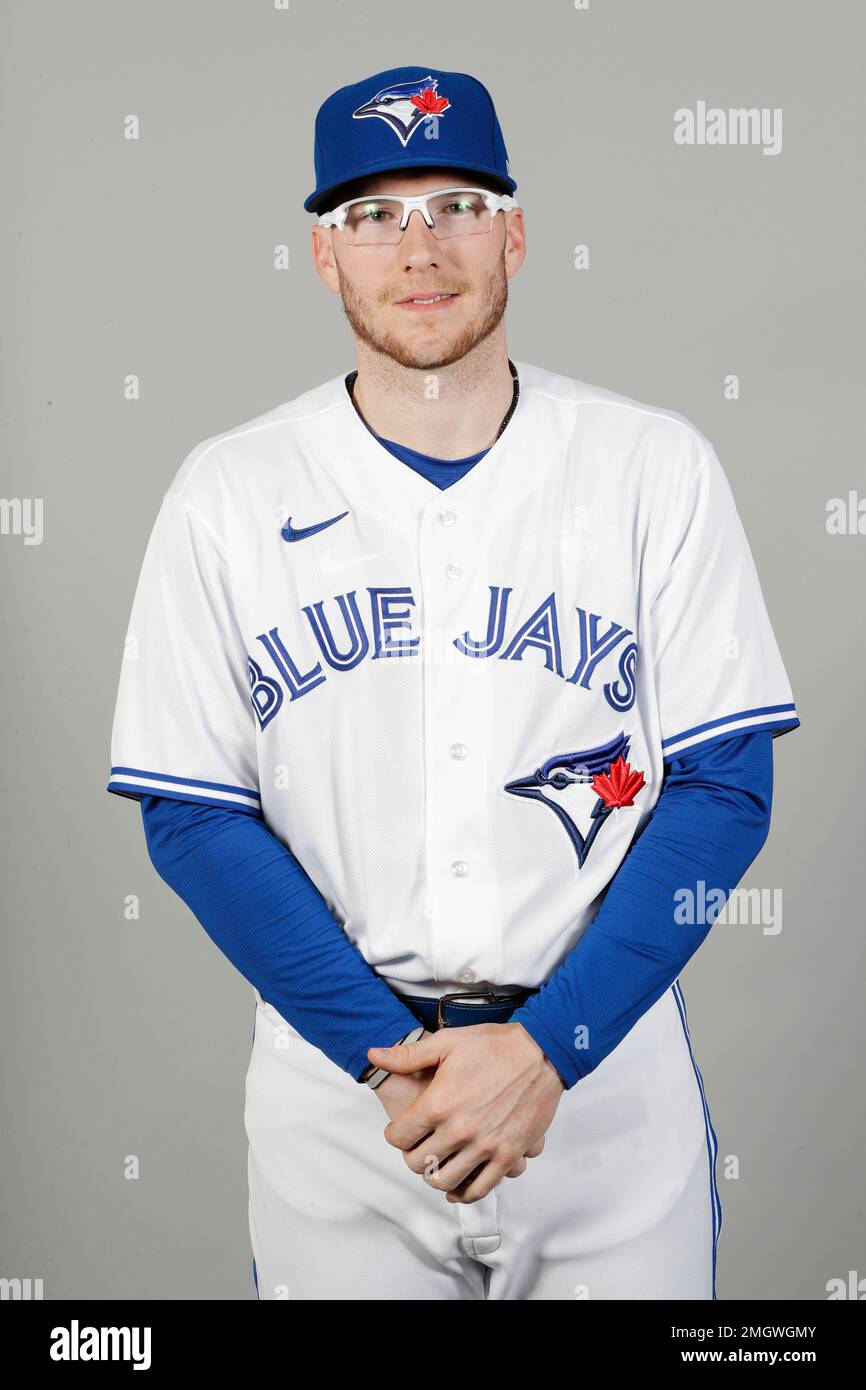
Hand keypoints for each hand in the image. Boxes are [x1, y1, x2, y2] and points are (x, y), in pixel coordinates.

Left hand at [366, 1021, 564, 1203]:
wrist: (541, 1052)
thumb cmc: (495, 1045)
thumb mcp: (447, 1042)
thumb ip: (408, 1055)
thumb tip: (374, 1054)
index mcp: (439, 1103)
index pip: (400, 1137)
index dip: (396, 1134)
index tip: (401, 1130)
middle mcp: (459, 1130)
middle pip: (418, 1163)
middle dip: (412, 1156)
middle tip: (418, 1146)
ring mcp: (485, 1146)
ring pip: (444, 1180)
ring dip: (435, 1175)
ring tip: (437, 1162)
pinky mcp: (508, 1155)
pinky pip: (480, 1188)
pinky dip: (464, 1192)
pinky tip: (457, 1185)